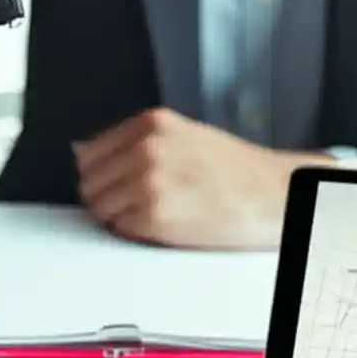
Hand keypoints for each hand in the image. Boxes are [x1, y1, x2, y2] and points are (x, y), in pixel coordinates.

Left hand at [73, 108, 334, 249]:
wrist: (272, 194)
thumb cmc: (234, 169)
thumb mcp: (181, 136)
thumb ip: (135, 142)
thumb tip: (84, 153)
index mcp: (151, 123)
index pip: (89, 153)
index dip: (100, 174)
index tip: (113, 184)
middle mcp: (146, 148)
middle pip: (90, 182)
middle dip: (106, 196)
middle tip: (135, 204)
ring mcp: (149, 182)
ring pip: (101, 209)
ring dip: (120, 217)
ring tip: (153, 213)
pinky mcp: (155, 217)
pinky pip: (121, 230)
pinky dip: (136, 233)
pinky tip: (163, 225)